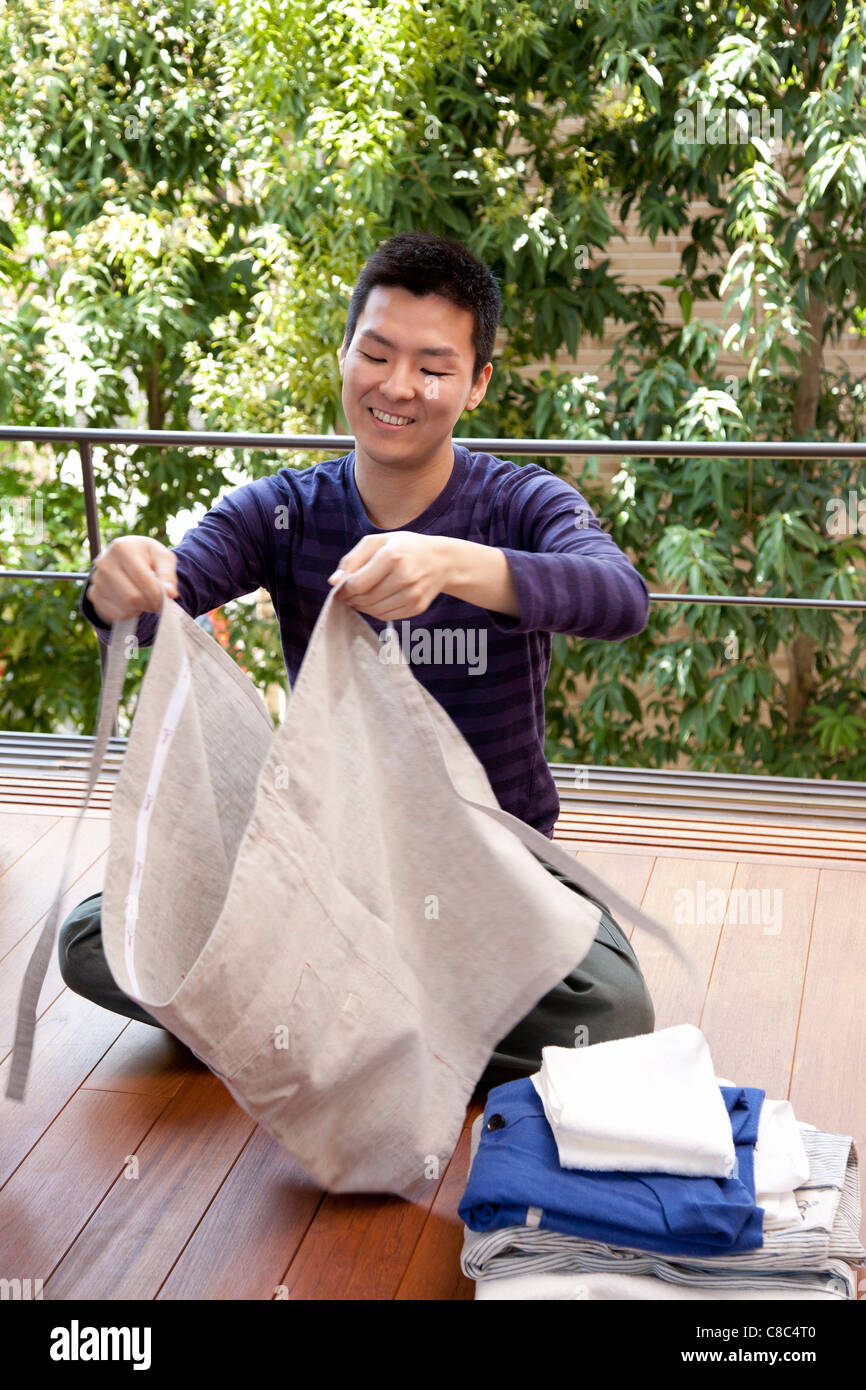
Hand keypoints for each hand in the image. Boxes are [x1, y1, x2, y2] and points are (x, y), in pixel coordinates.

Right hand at [85, 536, 177, 623]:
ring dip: (141, 608)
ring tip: (145, 597)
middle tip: (158, 601)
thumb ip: (168, 574)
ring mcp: (97, 580)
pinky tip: (133, 601)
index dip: (159, 594)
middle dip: (151, 603)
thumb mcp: (162, 557)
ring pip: (126, 608)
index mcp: (122, 548)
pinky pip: (117, 614)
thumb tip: (171, 593)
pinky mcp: (94, 594)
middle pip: (133, 597)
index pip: (143, 580)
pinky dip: (130, 612)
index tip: (167, 599)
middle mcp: (104, 563)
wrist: (123, 558)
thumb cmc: (146, 556)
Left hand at [327, 532, 451, 619]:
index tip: (340, 587)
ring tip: (361, 597)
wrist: (440, 561)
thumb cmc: (403, 548)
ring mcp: (413, 594)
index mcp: (392, 556)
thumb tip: (334, 582)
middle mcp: (405, 576)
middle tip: (348, 594)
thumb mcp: (377, 542)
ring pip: (374, 611)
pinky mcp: (417, 607)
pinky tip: (376, 601)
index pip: (358, 583)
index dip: (344, 589)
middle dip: (352, 598)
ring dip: (362, 607)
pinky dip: (376, 611)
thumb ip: (352, 560)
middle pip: (365, 599)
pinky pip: (387, 616)